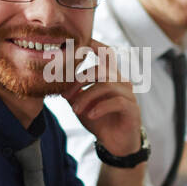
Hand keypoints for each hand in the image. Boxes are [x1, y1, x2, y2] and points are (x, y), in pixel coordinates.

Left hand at [59, 38, 141, 157]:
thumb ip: (70, 90)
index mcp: (111, 77)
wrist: (115, 143)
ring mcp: (129, 95)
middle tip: (65, 96)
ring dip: (86, 96)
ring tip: (76, 110)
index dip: (95, 45)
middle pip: (100, 70)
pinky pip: (116, 101)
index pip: (107, 54)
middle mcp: (122, 82)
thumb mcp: (80, 103)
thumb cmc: (99, 121)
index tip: (79, 42)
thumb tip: (53, 77)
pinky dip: (100, 107)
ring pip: (106, 85)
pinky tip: (90, 114)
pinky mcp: (133, 109)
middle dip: (78, 81)